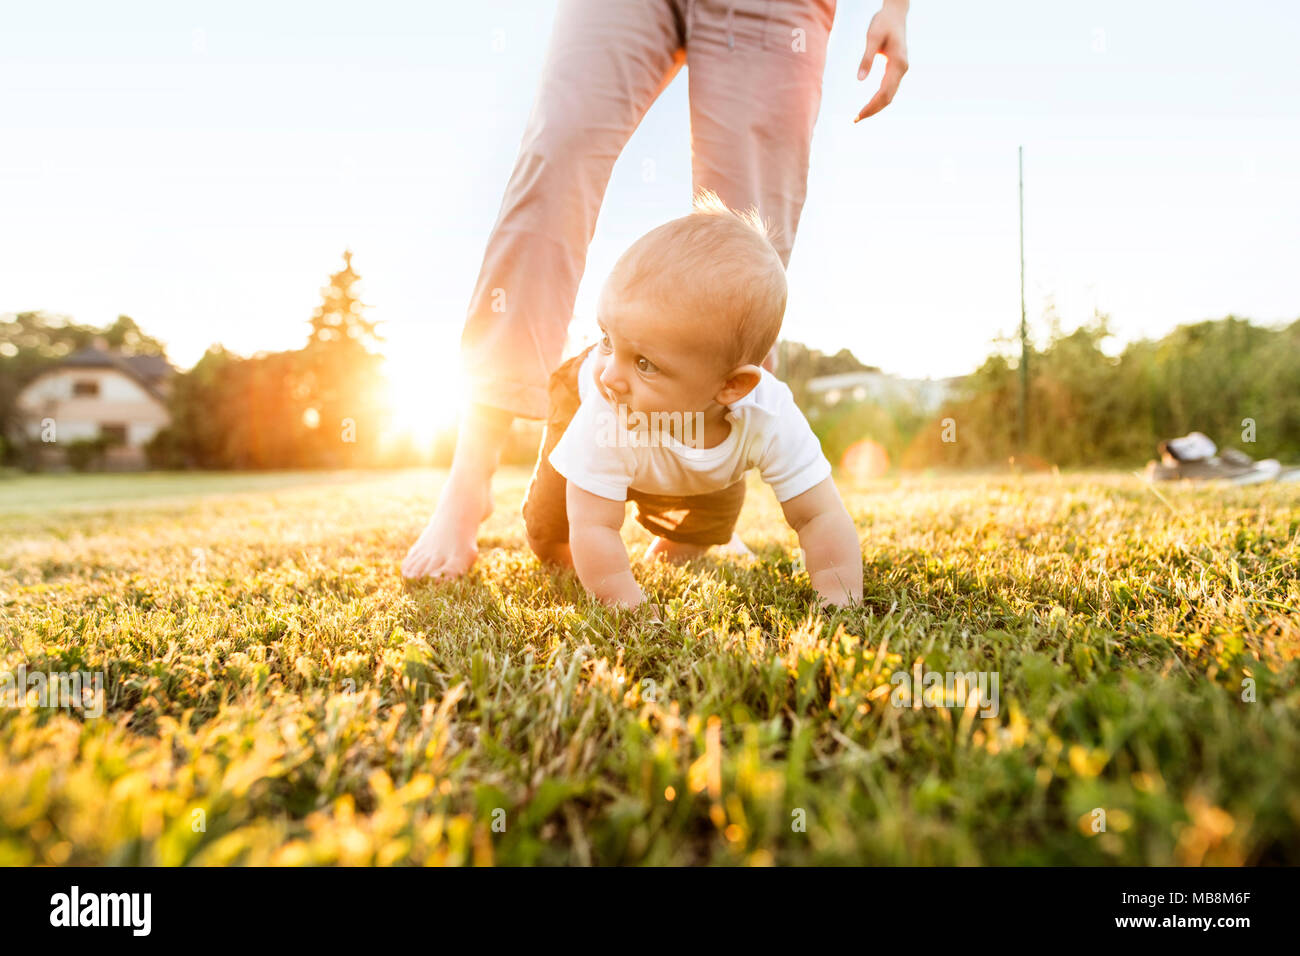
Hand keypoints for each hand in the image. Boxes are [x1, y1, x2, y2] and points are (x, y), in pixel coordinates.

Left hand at [854, 1, 908, 121]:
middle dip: (872, 110)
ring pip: (890, 95)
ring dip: (876, 107)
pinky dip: (880, 99)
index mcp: (898, 63)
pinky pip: (889, 89)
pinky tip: (869, 105)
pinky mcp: (898, 69)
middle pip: (888, 98)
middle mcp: (903, 69)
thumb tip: (859, 80)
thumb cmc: (883, 22)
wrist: (896, 13)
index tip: (858, 116)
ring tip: (860, 116)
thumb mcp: (872, 37)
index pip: (884, 92)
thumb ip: (866, 58)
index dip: (871, 106)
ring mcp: (902, 70)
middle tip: (855, 120)